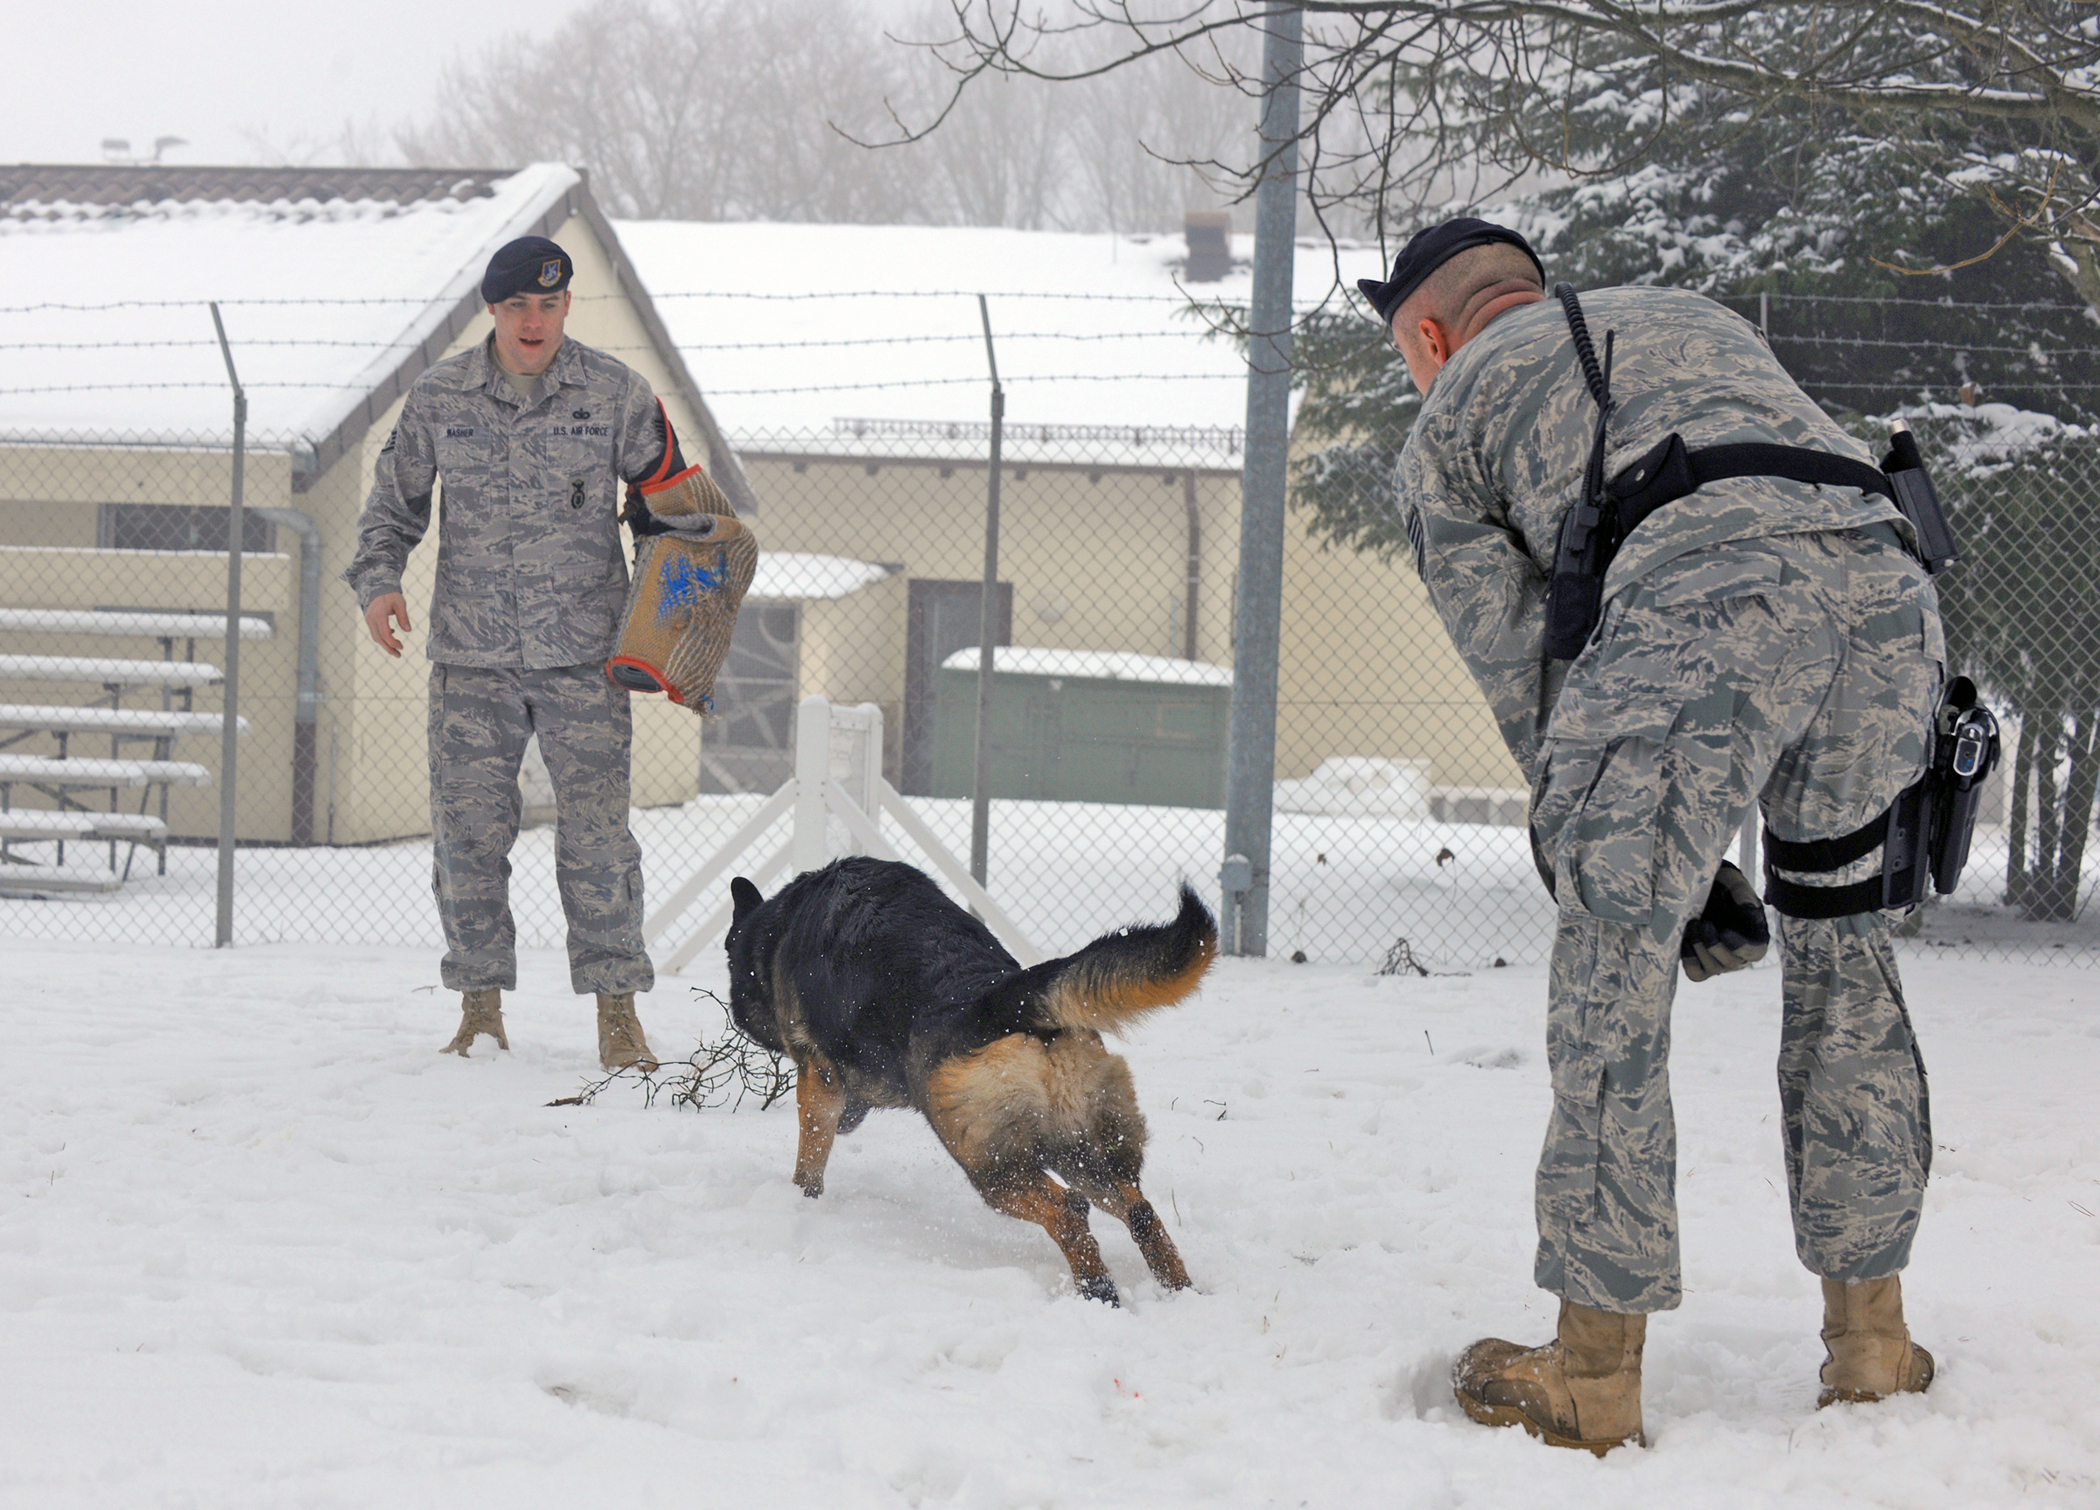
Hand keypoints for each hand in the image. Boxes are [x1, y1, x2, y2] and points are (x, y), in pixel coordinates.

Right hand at [363, 592, 411, 656]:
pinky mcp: (369, 620)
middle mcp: (371, 619)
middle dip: (389, 648)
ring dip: (385, 645)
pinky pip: (375, 632)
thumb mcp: (400, 603)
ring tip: (396, 650)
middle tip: (399, 655)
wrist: (378, 588)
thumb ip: (403, 617)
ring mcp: (368, 620)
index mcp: (379, 615)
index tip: (402, 647)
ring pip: (376, 637)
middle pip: (379, 639)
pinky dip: (382, 637)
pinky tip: (392, 635)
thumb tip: (408, 631)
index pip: (385, 634)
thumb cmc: (391, 595)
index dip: (393, 643)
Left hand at [1682, 859, 1769, 981]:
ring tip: (1692, 927)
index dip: (1739, 946)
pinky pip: (1696, 973)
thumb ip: (1744, 898)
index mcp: (1755, 938)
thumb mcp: (1738, 887)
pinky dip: (1689, 959)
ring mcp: (1719, 961)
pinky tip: (1685, 941)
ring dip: (1699, 950)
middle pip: (1730, 964)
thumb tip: (1747, 911)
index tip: (1724, 931)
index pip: (1753, 952)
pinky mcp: (1701, 963)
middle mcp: (1739, 955)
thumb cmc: (1726, 888)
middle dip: (1712, 945)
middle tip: (1702, 924)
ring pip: (1711, 970)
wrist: (1708, 888)